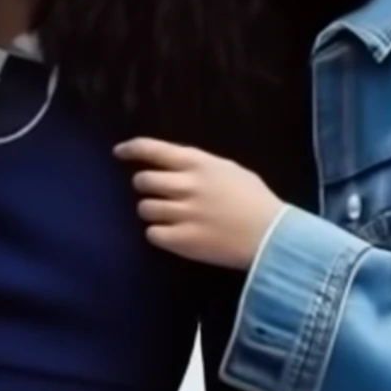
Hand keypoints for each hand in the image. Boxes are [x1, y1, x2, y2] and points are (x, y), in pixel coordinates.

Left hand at [114, 137, 284, 268]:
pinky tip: (174, 234)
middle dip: (146, 186)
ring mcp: (183, 214)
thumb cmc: (254, 200)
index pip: (152, 150)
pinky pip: (152, 234)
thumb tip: (171, 165)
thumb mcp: (229, 170)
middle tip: (158, 193)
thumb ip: (199, 166)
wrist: (272, 237)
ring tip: (170, 217)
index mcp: (198, 163)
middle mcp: (186, 186)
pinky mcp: (182, 241)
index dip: (131, 149)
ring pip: (144, 208)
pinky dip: (159, 234)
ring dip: (153, 211)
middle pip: (142, 181)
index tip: (118, 152)